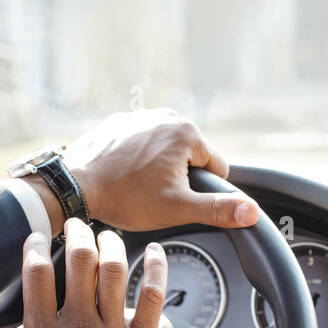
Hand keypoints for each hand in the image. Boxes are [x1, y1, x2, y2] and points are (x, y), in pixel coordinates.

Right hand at [0, 218, 168, 327]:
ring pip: (114, 270)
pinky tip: (157, 251)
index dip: (35, 249)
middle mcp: (79, 326)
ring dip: (110, 245)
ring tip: (107, 235)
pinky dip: (156, 268)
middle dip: (76, 235)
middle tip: (76, 224)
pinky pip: (152, 295)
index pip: (36, 276)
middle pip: (79, 262)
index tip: (37, 239)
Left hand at [64, 108, 259, 231]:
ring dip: (158, 169)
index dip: (202, 191)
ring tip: (137, 188)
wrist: (75, 185)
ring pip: (164, 151)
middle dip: (178, 179)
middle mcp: (166, 116)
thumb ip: (218, 209)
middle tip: (154, 197)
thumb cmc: (125, 198)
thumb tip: (252, 212)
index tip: (177, 201)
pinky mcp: (119, 123)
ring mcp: (140, 116)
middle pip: (190, 157)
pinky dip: (136, 160)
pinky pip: (140, 145)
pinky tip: (123, 176)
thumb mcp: (177, 209)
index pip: (217, 168)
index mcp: (187, 133)